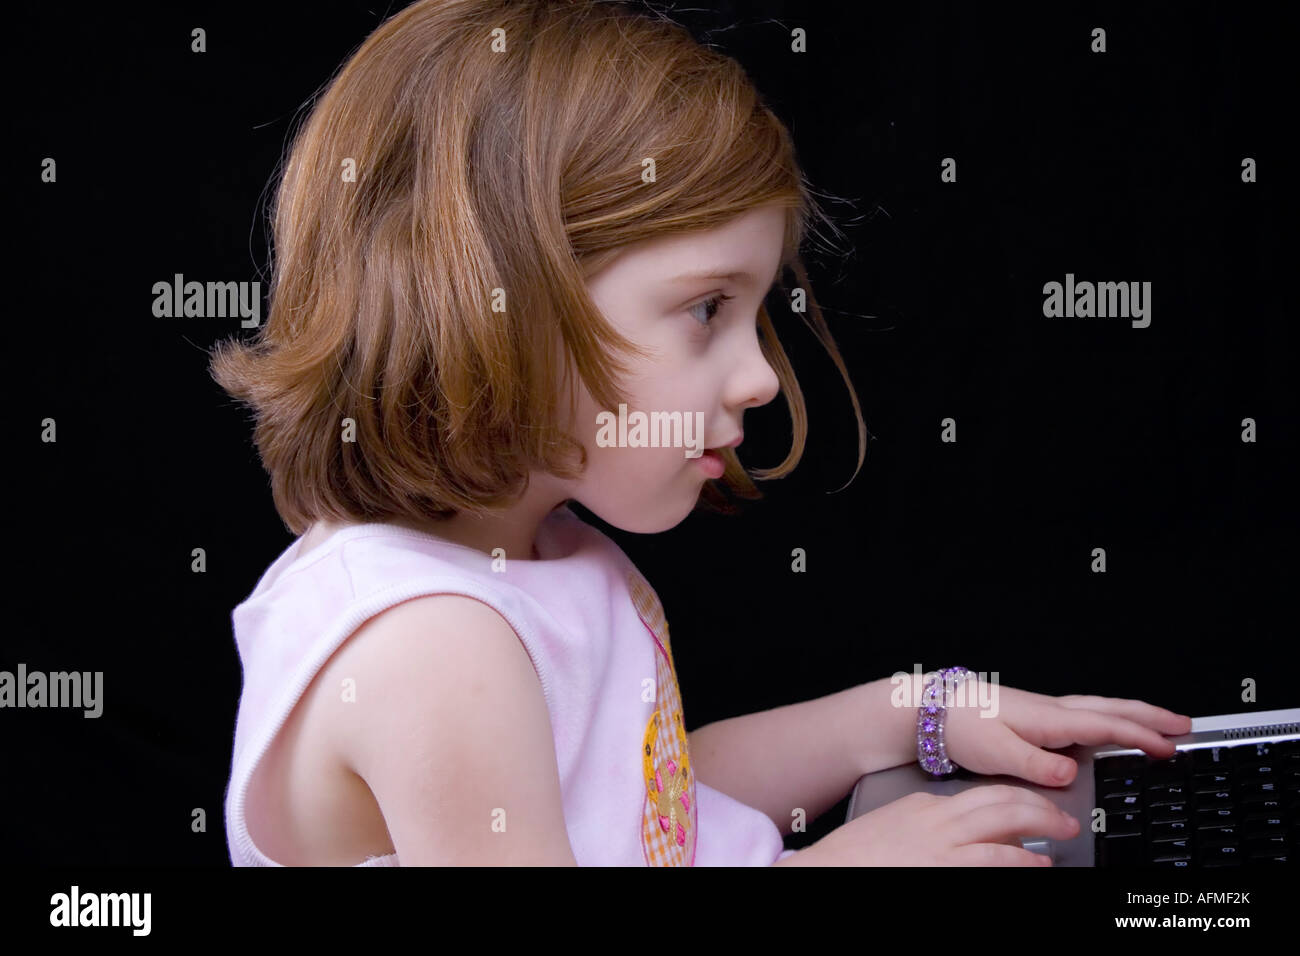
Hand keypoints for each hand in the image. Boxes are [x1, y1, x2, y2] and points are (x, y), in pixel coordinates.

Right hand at [806, 784, 1078, 865]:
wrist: (827, 872)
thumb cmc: (851, 862)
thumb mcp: (889, 832)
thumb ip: (920, 830)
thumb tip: (949, 841)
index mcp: (922, 806)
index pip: (980, 795)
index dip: (1013, 801)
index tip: (1029, 811)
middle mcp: (937, 819)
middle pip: (1000, 799)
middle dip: (1038, 805)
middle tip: (1063, 816)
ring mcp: (943, 844)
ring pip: (1005, 822)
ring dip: (1041, 827)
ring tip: (1061, 836)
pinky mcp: (946, 868)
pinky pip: (995, 858)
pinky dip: (1023, 859)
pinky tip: (1038, 864)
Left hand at [940, 681, 1192, 785]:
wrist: (926, 708)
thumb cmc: (958, 724)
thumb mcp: (996, 751)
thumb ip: (1036, 764)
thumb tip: (1070, 773)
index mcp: (1048, 718)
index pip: (1106, 726)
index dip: (1141, 737)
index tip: (1171, 746)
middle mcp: (1050, 709)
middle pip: (1112, 709)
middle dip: (1151, 717)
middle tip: (1185, 725)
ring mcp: (1043, 710)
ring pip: (1099, 708)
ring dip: (1133, 714)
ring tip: (1159, 723)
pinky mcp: (1033, 715)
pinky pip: (1083, 714)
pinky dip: (1108, 718)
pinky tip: (1108, 727)